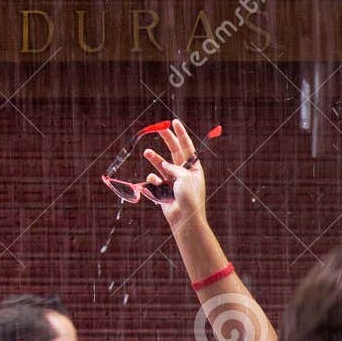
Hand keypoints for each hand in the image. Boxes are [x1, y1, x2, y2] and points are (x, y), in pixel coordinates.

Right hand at [142, 120, 207, 234]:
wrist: (184, 219)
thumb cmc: (189, 197)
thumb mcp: (185, 177)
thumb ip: (174, 167)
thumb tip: (163, 164)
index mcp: (194, 169)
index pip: (187, 148)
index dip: (181, 134)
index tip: (175, 122)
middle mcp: (184, 173)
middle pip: (174, 152)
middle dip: (167, 140)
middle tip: (159, 128)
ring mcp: (173, 181)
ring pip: (161, 164)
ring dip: (154, 158)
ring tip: (147, 153)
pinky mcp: (164, 190)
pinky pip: (155, 180)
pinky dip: (153, 181)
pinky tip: (156, 186)